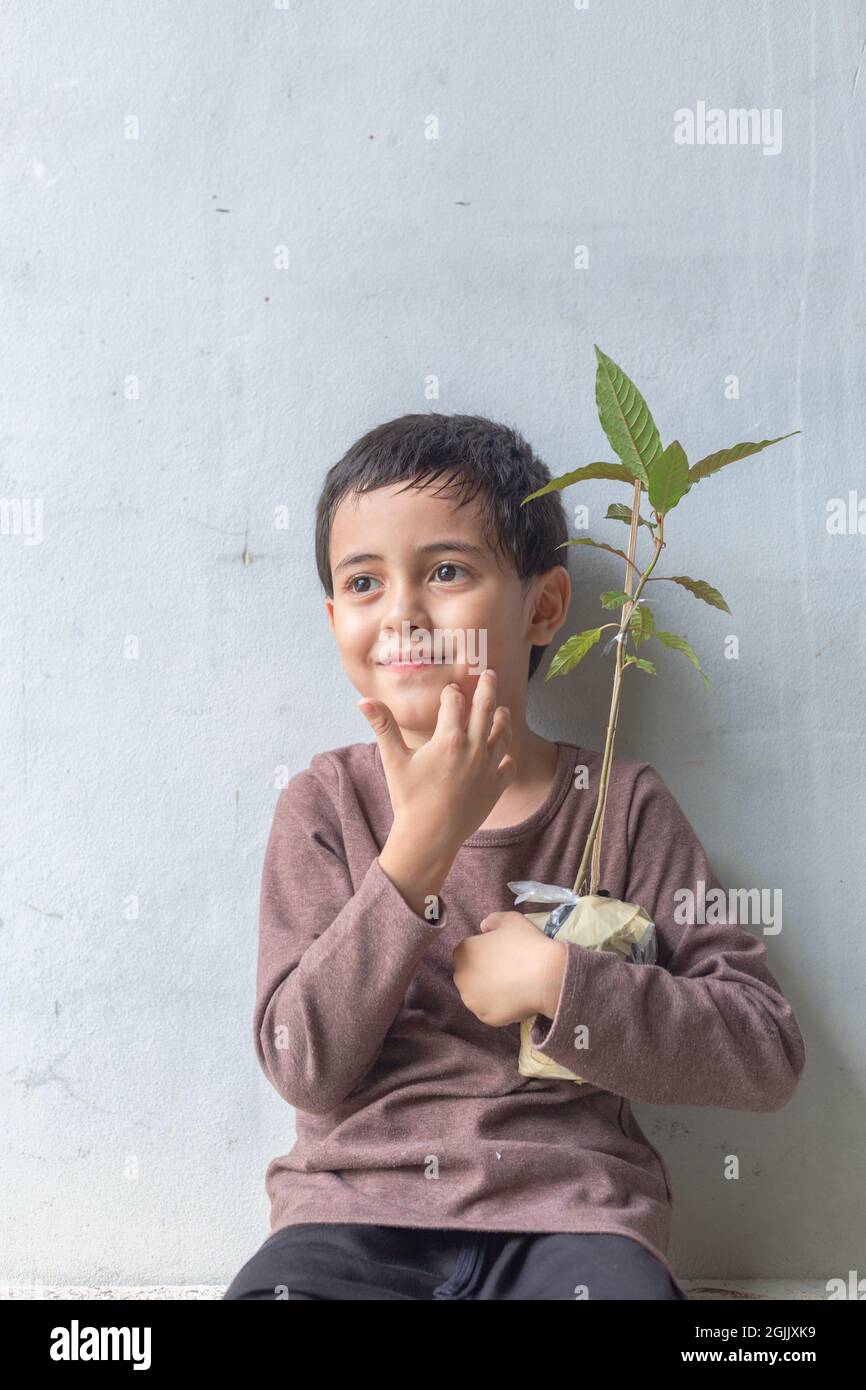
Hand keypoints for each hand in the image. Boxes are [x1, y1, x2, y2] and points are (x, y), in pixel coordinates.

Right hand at [358, 669, 515, 854]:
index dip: (451, 694)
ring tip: (502, 709)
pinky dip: (507, 758)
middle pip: (486, 709)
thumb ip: (383, 726)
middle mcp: (474, 749)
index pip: (455, 703)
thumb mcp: (393, 760)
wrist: (429, 838)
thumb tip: (363, 700)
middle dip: (488, 688)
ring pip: (503, 735)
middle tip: (491, 674)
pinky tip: (504, 754)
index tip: (449, 691)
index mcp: (449, 739)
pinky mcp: (496, 788)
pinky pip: (508, 767)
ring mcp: (488, 768)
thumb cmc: (408, 798)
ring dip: (502, 718)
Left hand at [452, 911, 567, 1027]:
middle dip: (482, 973)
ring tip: (511, 987)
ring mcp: (472, 1000)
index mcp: (463, 951)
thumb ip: (492, 920)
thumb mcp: (510, 919)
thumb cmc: (527, 944)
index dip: (483, 953)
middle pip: (468, 975)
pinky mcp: (485, 1018)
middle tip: (505, 971)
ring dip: (488, 991)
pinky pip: (490, 1011)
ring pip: (477, 995)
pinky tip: (514, 1000)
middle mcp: (461, 977)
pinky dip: (499, 1007)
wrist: (547, 975)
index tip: (499, 955)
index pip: (466, 952)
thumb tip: (483, 928)